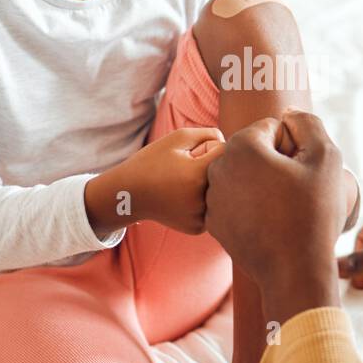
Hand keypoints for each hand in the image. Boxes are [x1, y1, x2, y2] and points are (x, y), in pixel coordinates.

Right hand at [86, 127, 224, 236]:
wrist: (128, 194)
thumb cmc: (153, 161)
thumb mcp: (179, 137)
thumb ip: (211, 134)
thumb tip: (234, 148)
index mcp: (198, 175)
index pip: (226, 152)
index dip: (209, 148)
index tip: (191, 153)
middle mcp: (202, 200)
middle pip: (225, 175)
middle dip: (211, 168)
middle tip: (185, 170)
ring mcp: (200, 217)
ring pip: (220, 194)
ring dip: (208, 185)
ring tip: (183, 184)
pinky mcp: (198, 228)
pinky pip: (212, 208)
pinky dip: (202, 201)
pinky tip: (183, 199)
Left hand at [205, 108, 345, 323]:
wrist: (295, 270)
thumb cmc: (313, 213)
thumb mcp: (326, 157)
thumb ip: (307, 123)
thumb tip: (288, 114)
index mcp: (242, 145)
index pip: (273, 129)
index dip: (295, 148)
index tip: (304, 173)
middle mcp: (218, 167)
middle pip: (255, 152)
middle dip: (276, 165)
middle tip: (296, 192)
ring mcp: (212, 197)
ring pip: (245, 177)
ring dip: (263, 185)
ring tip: (284, 209)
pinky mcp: (214, 222)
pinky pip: (237, 202)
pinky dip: (252, 207)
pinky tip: (270, 224)